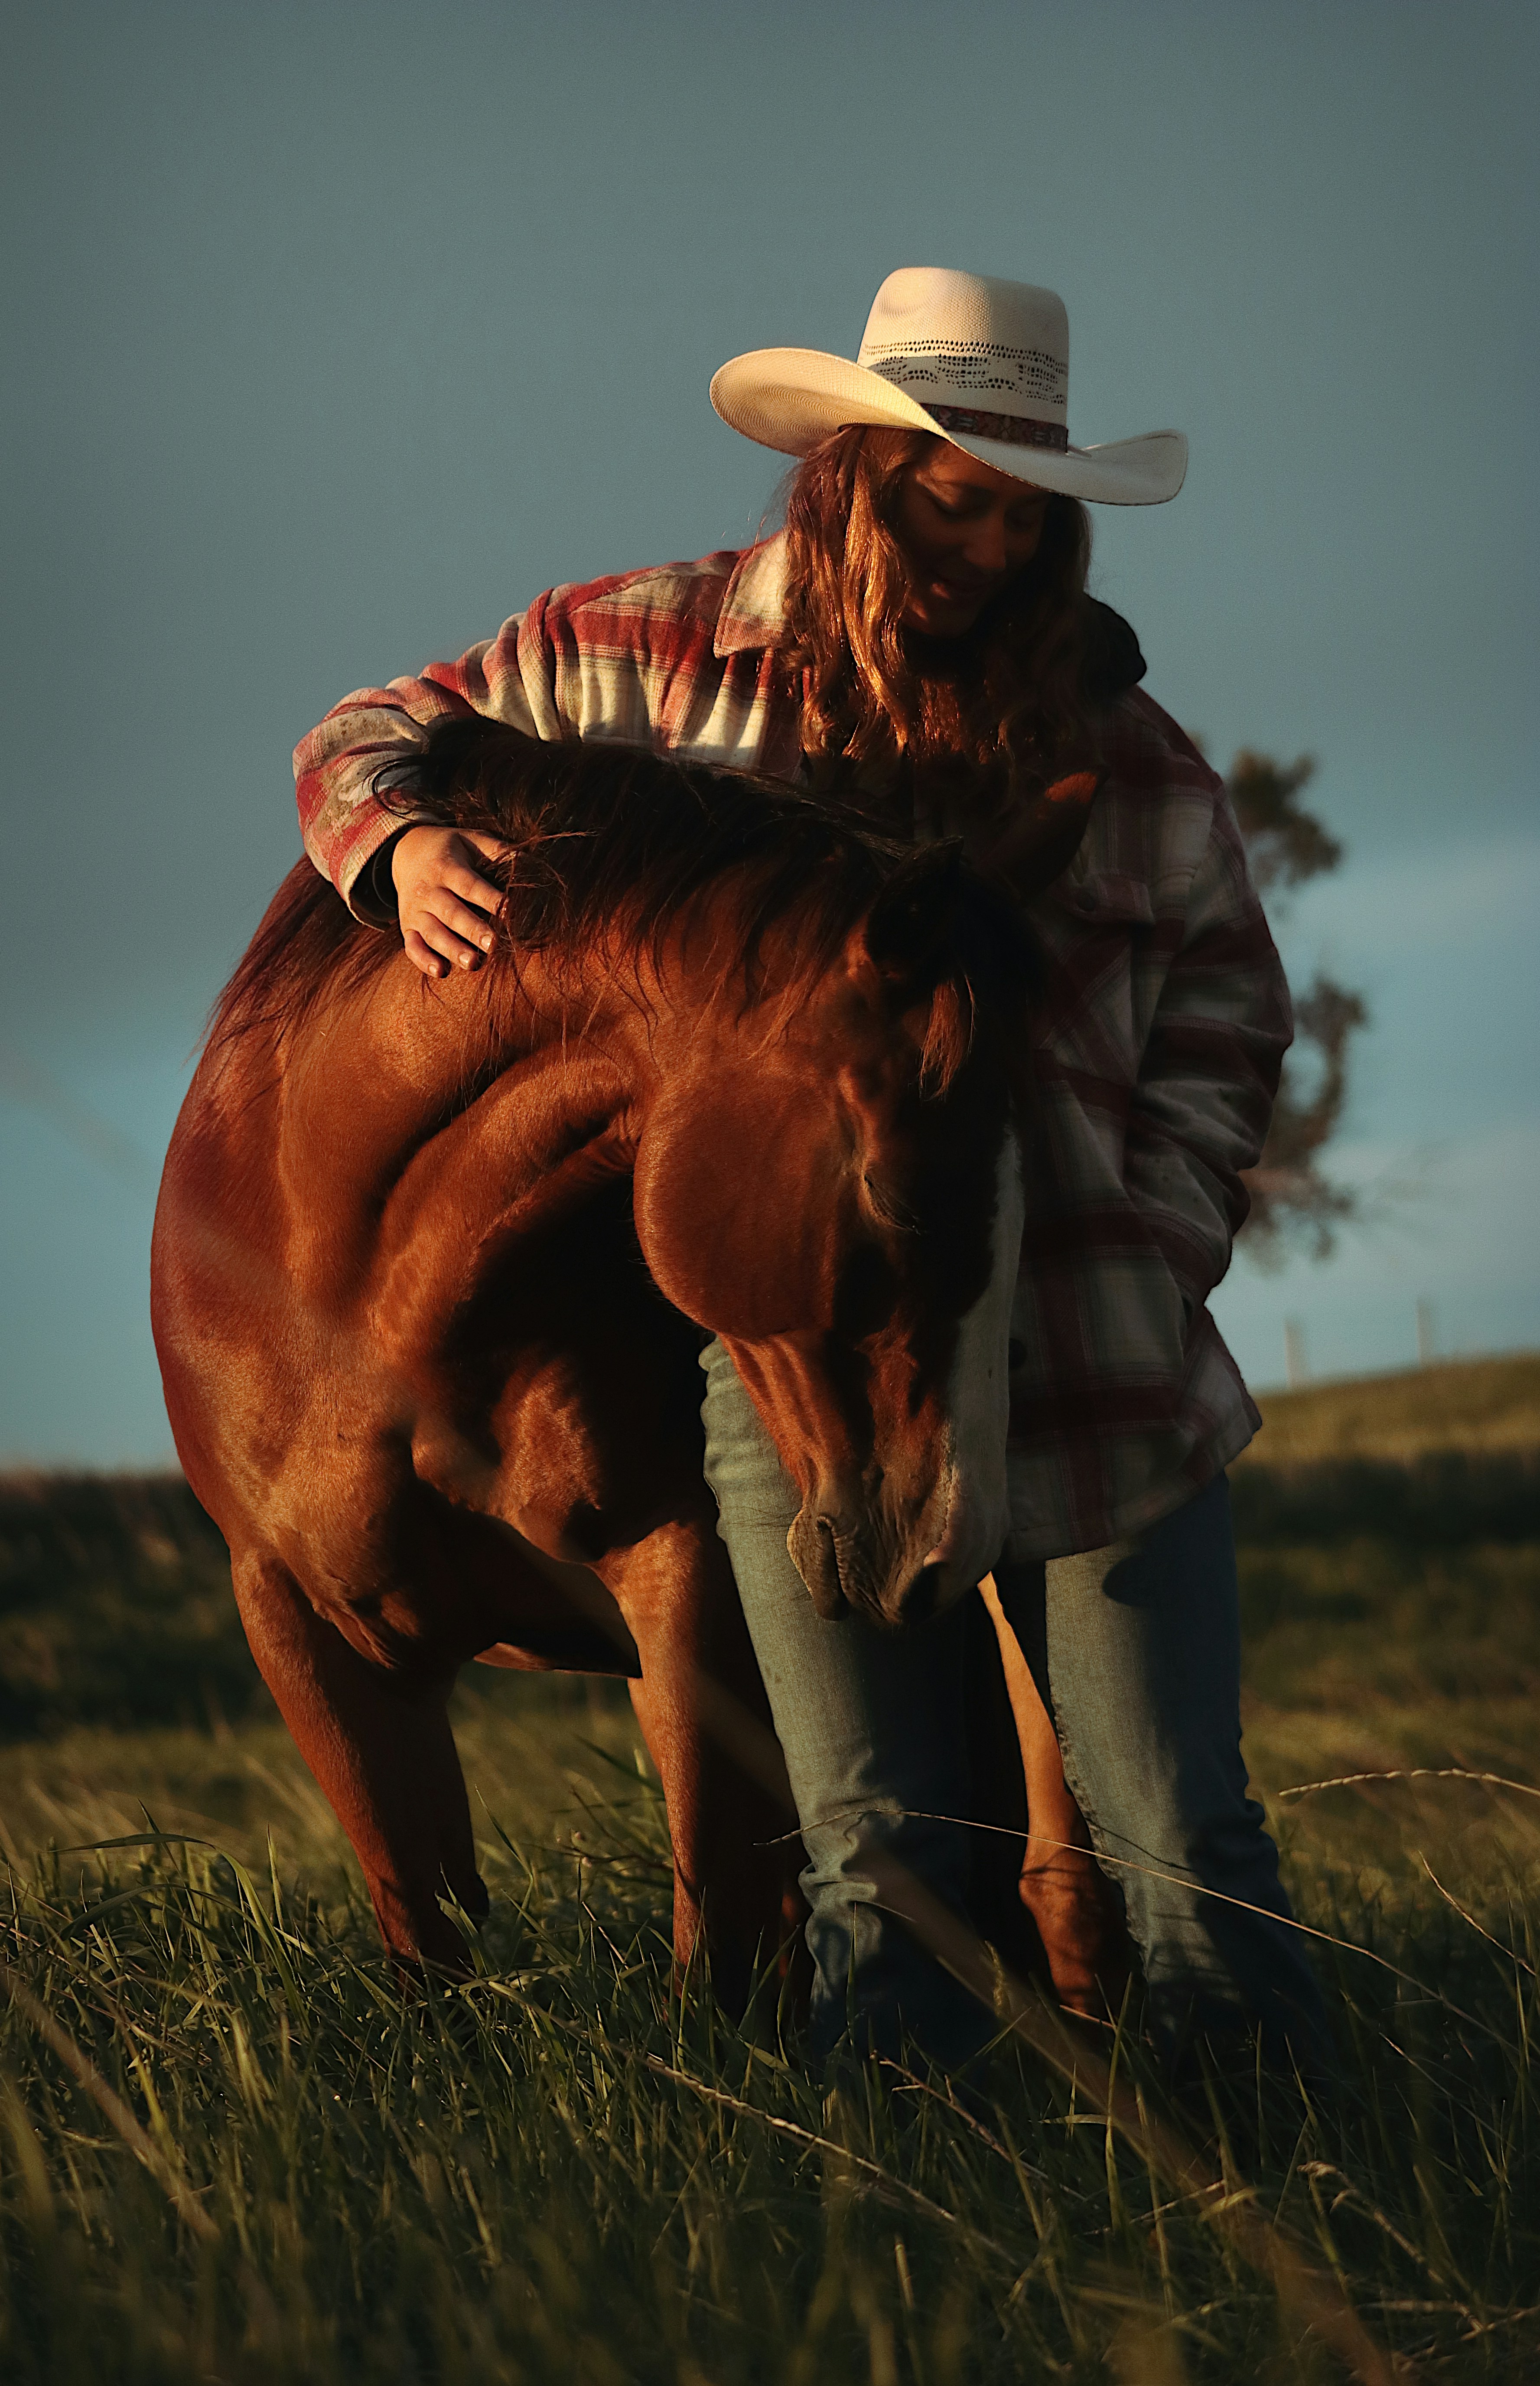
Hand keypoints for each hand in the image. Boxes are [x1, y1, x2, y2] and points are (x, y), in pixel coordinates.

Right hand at [391, 825, 512, 978]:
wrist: (407, 850)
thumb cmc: (451, 849)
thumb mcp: (472, 840)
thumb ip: (498, 851)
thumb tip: (529, 866)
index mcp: (446, 867)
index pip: (468, 885)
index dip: (489, 899)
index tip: (510, 911)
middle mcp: (428, 890)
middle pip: (451, 913)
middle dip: (472, 930)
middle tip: (493, 944)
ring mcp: (415, 911)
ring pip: (432, 933)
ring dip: (452, 949)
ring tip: (473, 963)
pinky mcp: (408, 927)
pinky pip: (412, 946)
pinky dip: (423, 960)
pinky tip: (440, 972)